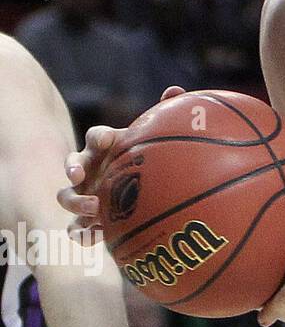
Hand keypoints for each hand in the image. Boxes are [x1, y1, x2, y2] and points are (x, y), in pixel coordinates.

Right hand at [60, 85, 186, 243]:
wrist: (144, 191)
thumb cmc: (148, 159)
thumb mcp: (156, 139)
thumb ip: (166, 114)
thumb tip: (175, 89)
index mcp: (107, 148)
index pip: (96, 137)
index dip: (99, 137)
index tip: (108, 140)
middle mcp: (91, 169)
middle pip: (72, 163)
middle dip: (72, 167)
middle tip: (79, 175)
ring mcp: (85, 193)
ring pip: (66, 196)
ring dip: (74, 201)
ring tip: (93, 209)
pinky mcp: (85, 219)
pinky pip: (75, 228)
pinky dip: (81, 233)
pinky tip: (93, 237)